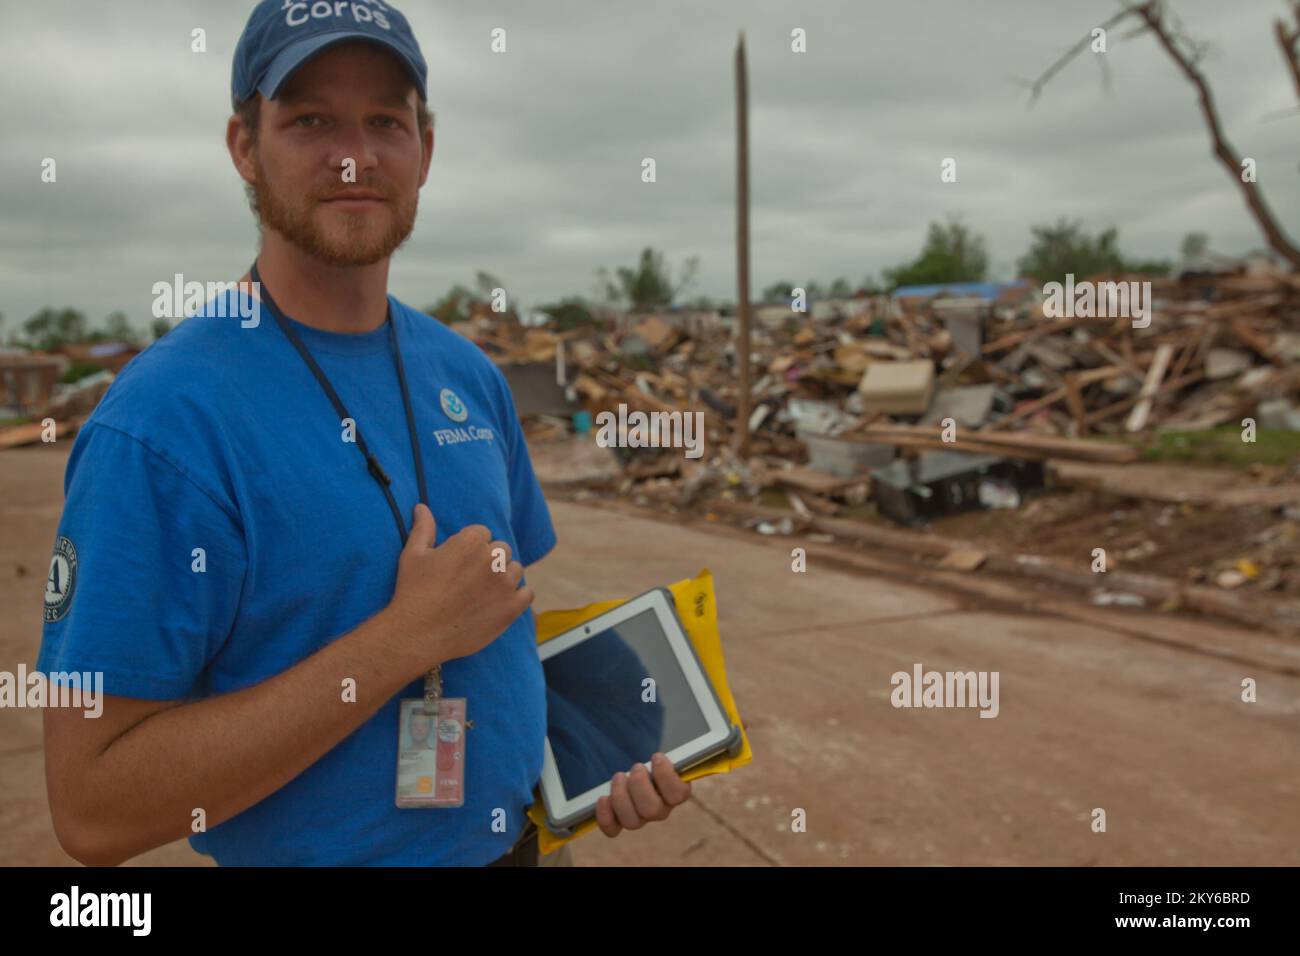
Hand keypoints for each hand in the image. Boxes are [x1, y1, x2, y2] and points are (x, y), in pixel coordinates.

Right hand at [385, 504, 532, 675]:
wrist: (417, 634)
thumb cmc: (413, 592)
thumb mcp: (413, 554)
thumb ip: (423, 528)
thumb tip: (421, 506)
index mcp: (470, 541)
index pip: (483, 533)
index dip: (471, 547)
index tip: (460, 563)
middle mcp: (492, 558)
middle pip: (502, 549)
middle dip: (489, 560)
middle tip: (470, 580)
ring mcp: (505, 583)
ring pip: (515, 569)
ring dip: (504, 577)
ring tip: (483, 592)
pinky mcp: (512, 607)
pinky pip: (527, 593)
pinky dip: (518, 597)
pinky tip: (500, 603)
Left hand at [595, 752, 691, 836]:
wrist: (633, 768)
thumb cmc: (651, 762)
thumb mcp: (662, 757)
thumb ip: (668, 757)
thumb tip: (672, 751)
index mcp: (675, 793)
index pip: (678, 794)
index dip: (666, 777)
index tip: (655, 757)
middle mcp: (659, 810)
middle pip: (652, 811)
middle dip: (640, 786)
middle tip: (636, 767)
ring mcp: (640, 818)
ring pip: (633, 822)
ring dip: (621, 797)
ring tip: (618, 777)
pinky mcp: (620, 822)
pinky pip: (613, 830)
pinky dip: (606, 817)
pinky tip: (603, 799)